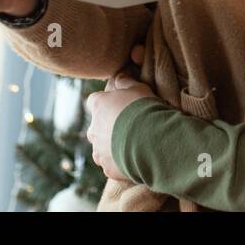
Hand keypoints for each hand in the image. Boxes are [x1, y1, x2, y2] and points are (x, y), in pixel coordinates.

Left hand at [86, 66, 155, 181]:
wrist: (151, 140)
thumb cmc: (145, 109)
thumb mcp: (139, 88)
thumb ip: (126, 82)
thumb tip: (119, 76)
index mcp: (98, 106)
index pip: (95, 101)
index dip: (106, 103)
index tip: (119, 105)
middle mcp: (93, 129)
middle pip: (97, 126)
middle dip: (108, 126)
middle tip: (129, 126)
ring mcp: (99, 150)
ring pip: (102, 148)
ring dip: (113, 146)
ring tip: (133, 145)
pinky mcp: (107, 167)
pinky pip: (111, 164)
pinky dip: (119, 162)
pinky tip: (134, 158)